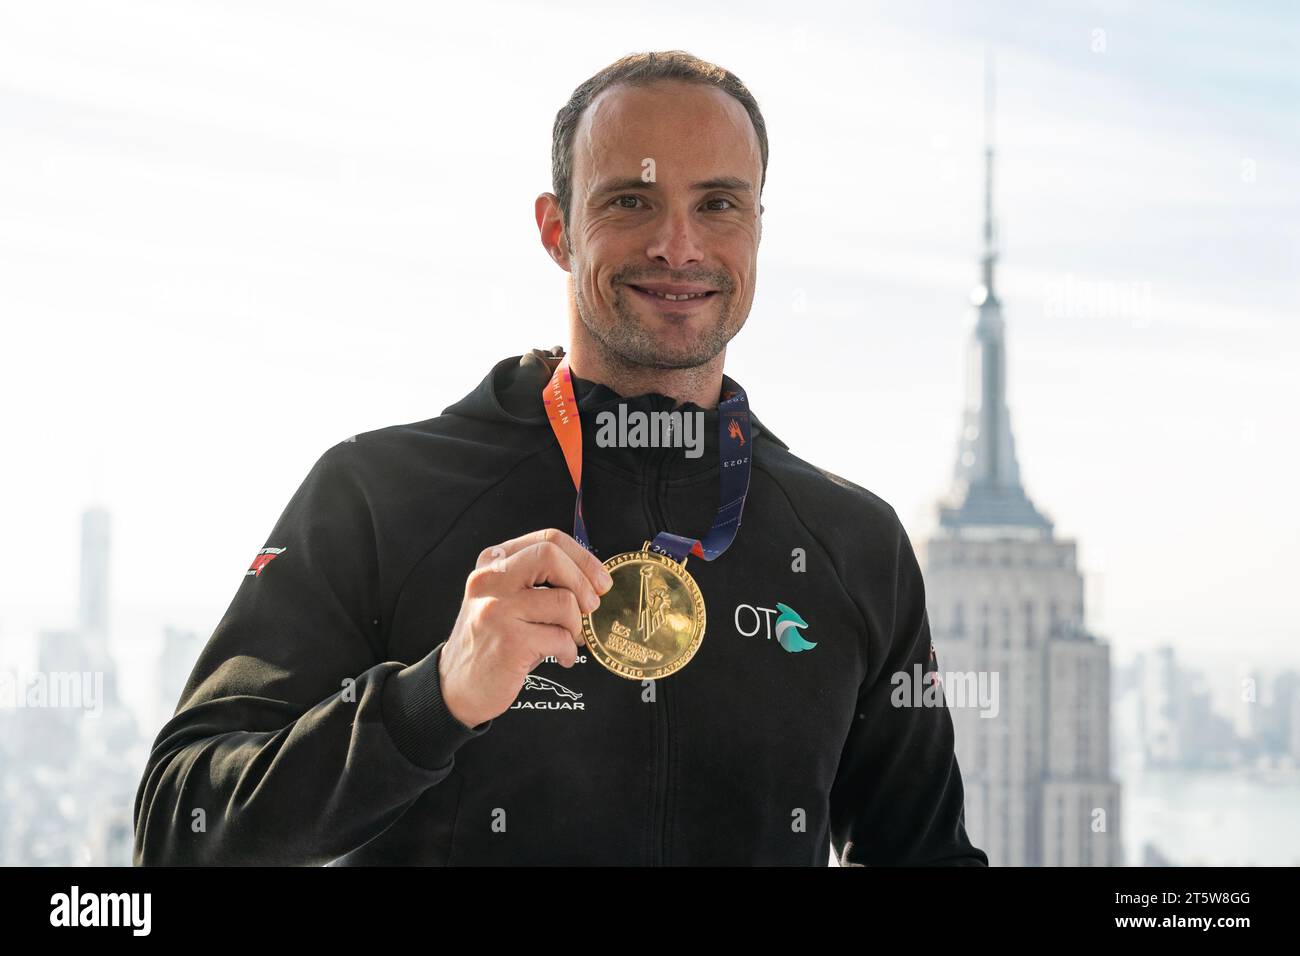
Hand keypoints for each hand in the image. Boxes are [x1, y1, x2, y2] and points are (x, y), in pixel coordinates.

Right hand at [438, 528, 612, 728]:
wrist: (456, 687)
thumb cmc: (491, 642)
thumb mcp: (504, 600)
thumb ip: (536, 582)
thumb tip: (592, 580)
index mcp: (492, 563)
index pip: (547, 540)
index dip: (582, 557)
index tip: (600, 579)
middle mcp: (490, 581)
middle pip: (550, 556)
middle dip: (583, 581)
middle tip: (592, 606)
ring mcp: (498, 610)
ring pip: (563, 601)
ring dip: (576, 625)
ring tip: (568, 640)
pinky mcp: (509, 642)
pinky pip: (560, 638)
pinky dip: (568, 652)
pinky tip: (561, 658)